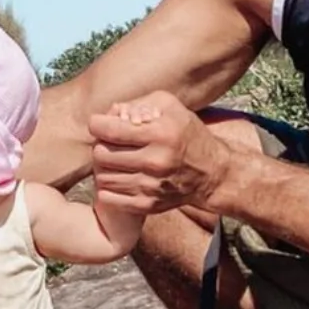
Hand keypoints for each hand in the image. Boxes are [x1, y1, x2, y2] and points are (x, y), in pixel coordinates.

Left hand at [89, 92, 230, 213]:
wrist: (211, 173)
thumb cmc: (187, 134)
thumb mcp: (170, 106)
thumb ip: (139, 103)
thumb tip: (112, 112)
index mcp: (160, 134)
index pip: (109, 130)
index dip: (97, 124)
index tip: (100, 124)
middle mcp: (155, 162)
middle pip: (101, 154)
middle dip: (100, 144)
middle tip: (108, 142)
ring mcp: (151, 186)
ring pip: (102, 177)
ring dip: (103, 167)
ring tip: (114, 160)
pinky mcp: (148, 204)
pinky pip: (109, 197)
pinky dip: (107, 187)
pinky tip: (118, 177)